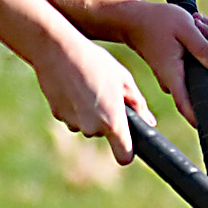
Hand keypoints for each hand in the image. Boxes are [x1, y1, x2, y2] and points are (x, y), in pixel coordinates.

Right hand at [35, 31, 149, 163]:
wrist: (57, 50)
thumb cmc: (97, 62)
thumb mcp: (125, 80)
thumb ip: (138, 105)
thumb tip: (149, 123)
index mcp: (113, 122)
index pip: (124, 157)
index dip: (128, 151)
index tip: (129, 142)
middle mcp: (92, 128)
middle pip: (105, 134)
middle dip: (109, 119)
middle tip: (107, 93)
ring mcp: (73, 123)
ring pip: (89, 125)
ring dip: (92, 112)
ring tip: (91, 85)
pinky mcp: (58, 116)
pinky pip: (73, 117)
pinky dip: (76, 107)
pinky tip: (75, 86)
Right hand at [114, 1, 207, 126]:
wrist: (135, 19)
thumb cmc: (157, 21)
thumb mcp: (185, 28)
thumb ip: (202, 48)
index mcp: (174, 74)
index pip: (187, 104)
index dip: (198, 118)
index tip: (207, 127)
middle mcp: (175, 80)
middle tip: (202, 27)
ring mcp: (177, 76)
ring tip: (196, 23)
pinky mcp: (180, 69)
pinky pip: (201, 61)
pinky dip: (204, 44)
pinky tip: (196, 26)